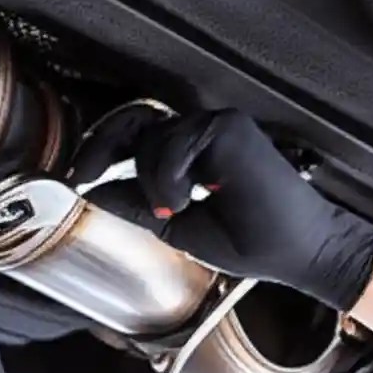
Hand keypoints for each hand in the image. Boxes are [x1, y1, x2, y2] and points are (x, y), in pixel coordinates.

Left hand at [72, 107, 372, 310]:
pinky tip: (187, 200)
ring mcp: (214, 128)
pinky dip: (170, 176)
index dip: (99, 147)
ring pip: (151, 137)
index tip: (75, 174)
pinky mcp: (229, 128)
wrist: (297, 252)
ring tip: (176, 208)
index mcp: (186, 155)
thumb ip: (134, 205)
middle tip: (83, 173)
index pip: (132, 134)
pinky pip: (176, 142)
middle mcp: (198, 135)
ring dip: (151, 179)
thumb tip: (92, 191)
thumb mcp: (174, 226)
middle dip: (100, 145)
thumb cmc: (249, 240)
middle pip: (132, 120)